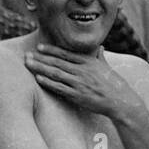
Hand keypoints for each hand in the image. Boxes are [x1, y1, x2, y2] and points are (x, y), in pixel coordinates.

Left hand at [24, 44, 142, 119]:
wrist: (120, 101)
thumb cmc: (115, 84)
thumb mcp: (107, 67)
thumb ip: (101, 57)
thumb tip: (101, 48)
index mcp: (89, 62)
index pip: (66, 54)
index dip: (51, 50)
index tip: (39, 47)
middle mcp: (83, 70)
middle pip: (57, 62)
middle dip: (40, 58)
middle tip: (27, 54)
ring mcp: (79, 83)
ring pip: (55, 73)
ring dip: (40, 68)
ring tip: (28, 64)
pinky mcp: (77, 95)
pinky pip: (59, 87)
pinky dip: (48, 82)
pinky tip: (38, 78)